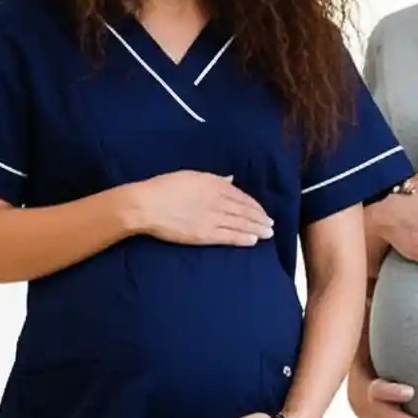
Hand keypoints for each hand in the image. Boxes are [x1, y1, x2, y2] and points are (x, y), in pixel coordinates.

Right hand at [129, 171, 273, 246]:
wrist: (146, 204)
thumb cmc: (164, 187)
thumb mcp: (191, 176)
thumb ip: (214, 179)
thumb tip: (230, 179)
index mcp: (215, 185)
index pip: (242, 197)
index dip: (255, 205)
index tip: (262, 211)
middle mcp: (218, 201)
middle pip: (245, 211)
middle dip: (260, 218)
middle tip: (271, 225)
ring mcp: (212, 218)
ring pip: (241, 224)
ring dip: (256, 229)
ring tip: (267, 234)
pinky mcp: (204, 234)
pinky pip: (228, 236)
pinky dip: (242, 238)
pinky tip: (253, 241)